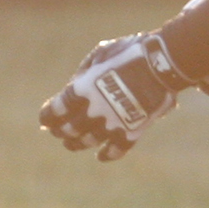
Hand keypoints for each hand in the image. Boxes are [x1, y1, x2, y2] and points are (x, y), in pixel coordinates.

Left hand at [39, 32, 208, 160]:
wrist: (162, 63)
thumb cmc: (130, 52)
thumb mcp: (100, 54)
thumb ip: (84, 73)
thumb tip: (75, 86)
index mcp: (82, 90)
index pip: (55, 111)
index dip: (47, 117)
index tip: (46, 118)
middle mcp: (93, 111)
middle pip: (69, 129)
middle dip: (61, 131)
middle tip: (58, 132)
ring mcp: (112, 124)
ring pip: (87, 142)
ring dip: (77, 144)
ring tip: (73, 144)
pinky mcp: (131, 131)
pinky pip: (116, 150)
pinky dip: (107, 155)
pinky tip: (101, 155)